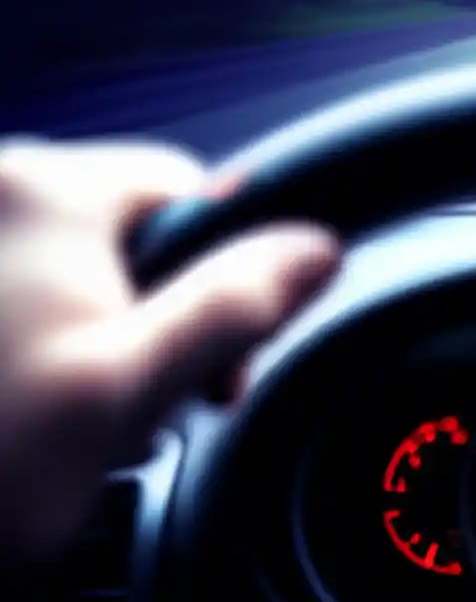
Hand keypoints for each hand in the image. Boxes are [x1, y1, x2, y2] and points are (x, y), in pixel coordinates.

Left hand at [0, 139, 338, 563]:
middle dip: (153, 310)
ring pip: (70, 259)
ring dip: (95, 327)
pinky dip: (36, 331)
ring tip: (70, 411)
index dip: (227, 279)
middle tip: (137, 402)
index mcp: (44, 191)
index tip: (209, 367)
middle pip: (126, 227)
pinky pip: (18, 280)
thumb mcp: (129, 391)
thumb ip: (235, 309)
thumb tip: (319, 248)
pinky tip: (22, 396)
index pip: (190, 191)